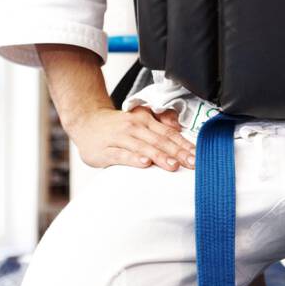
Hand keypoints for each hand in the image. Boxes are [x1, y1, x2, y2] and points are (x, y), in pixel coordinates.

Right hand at [71, 105, 195, 171]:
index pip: (169, 134)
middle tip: (192, 163)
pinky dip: (133, 159)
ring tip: (173, 165)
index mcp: (145, 120)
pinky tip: (144, 163)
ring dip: (160, 156)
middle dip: (178, 153)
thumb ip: (159, 123)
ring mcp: (120, 138)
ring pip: (143, 147)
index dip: (185, 145)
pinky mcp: (106, 150)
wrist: (86, 121)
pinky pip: (122, 154)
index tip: (198, 156)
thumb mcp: (139, 119)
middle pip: (160, 141)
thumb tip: (179, 128)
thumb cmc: (117, 125)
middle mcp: (134, 127)